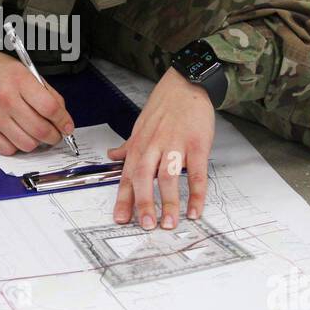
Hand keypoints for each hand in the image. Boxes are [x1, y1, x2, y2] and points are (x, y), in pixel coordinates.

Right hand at [0, 51, 75, 154]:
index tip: (67, 127)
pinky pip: (8, 150)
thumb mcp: (29, 73)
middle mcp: (6, 99)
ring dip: (37, 143)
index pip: (49, 108)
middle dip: (54, 137)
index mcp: (20, 81)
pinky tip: (18, 135)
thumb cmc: (2, 73)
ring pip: (26, 144)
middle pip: (40, 130)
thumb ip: (48, 95)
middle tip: (55, 135)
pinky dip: (17, 146)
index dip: (63, 121)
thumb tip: (63, 120)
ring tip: (36, 135)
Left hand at [109, 67, 214, 230]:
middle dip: (144, 202)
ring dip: (169, 202)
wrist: (187, 84)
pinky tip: (194, 209)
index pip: (127, 175)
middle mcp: (154, 146)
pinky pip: (197, 172)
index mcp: (140, 146)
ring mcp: (176, 145)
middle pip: (144, 177)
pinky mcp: (197, 144)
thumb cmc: (164, 107)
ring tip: (170, 223)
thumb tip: (111, 155)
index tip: (121, 219)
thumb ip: (128, 146)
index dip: (123, 198)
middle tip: (146, 225)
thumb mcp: (140, 126)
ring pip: (169, 177)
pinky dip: (196, 193)